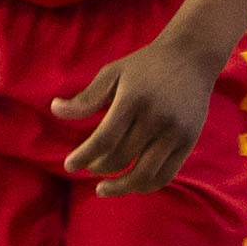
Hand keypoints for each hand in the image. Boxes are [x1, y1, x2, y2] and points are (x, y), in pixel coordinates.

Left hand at [56, 36, 218, 195]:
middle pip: (122, 157)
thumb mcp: (113, 73)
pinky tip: (130, 185)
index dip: (84, 156)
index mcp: (133, 99)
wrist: (191, 57)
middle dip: (99, 168)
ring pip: (144, 174)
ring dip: (121, 187)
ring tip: (103, 189)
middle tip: (88, 168)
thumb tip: (55, 110)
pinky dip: (145, 186)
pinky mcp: (188, 142)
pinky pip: (166, 175)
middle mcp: (156, 118)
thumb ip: (86, 97)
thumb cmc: (145, 65)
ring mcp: (175, 132)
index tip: (70, 166)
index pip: (105, 138)